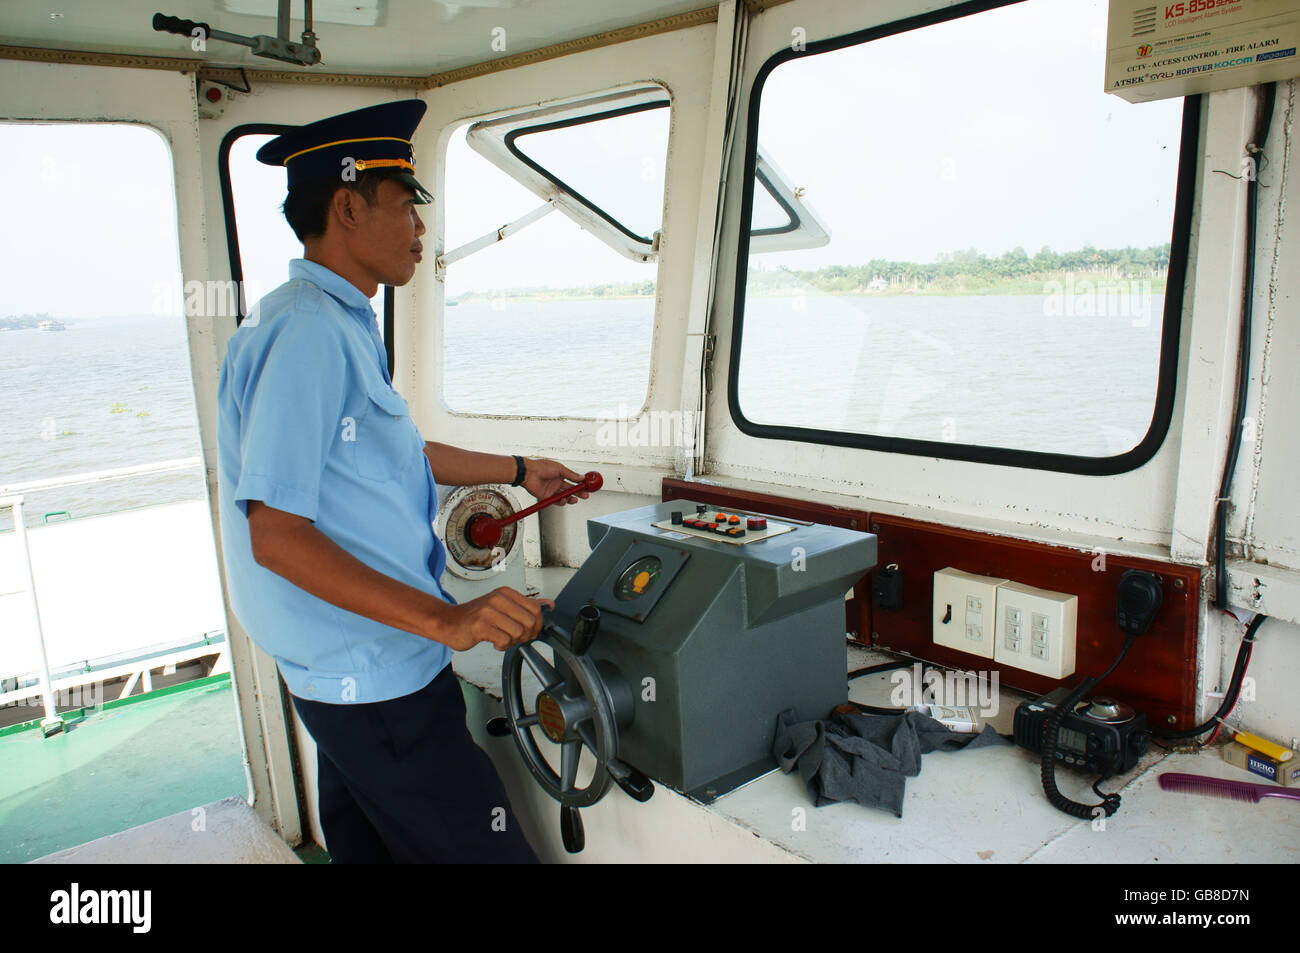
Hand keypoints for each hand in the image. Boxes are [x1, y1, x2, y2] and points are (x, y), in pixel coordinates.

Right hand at [431, 588, 549, 651]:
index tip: (528, 631)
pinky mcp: (480, 626)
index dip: (537, 625)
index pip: (535, 609)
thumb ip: (526, 605)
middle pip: (530, 621)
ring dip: (513, 641)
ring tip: (503, 639)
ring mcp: (488, 611)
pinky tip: (495, 642)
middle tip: (515, 638)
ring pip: (518, 632)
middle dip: (526, 635)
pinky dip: (502, 646)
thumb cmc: (475, 617)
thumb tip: (549, 604)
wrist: (448, 622)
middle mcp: (498, 598)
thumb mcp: (502, 605)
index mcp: (506, 593)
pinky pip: (504, 640)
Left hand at [521, 458, 588, 505]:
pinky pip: (556, 502)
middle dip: (579, 494)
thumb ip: (571, 475)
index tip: (588, 487)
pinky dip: (561, 502)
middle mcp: (557, 483)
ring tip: (574, 499)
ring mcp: (552, 491)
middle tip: (585, 496)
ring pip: (565, 497)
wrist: (528, 473)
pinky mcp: (546, 497)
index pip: (574, 481)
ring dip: (571, 499)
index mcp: (561, 475)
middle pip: (571, 490)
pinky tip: (563, 499)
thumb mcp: (560, 469)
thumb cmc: (542, 467)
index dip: (581, 485)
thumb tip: (582, 477)